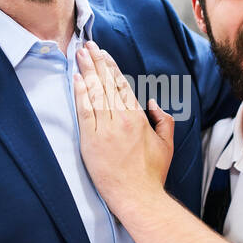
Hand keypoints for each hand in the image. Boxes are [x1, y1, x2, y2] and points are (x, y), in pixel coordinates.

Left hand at [72, 41, 175, 211]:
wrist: (138, 196)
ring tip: (79, 55)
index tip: (103, 54)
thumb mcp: (166, 143)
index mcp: (138, 118)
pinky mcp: (91, 141)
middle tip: (87, 45)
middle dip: (96, 62)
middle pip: (106, 84)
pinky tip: (76, 79)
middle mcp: (121, 119)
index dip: (111, 67)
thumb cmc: (151, 174)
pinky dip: (80, 94)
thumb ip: (164, 119)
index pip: (122, 86)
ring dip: (86, 72)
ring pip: (95, 94)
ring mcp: (105, 130)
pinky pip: (85, 112)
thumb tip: (154, 103)